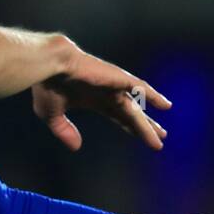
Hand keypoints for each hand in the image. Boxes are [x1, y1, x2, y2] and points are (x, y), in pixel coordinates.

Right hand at [31, 36, 170, 150]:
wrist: (49, 66)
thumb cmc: (47, 86)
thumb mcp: (52, 115)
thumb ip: (64, 130)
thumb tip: (76, 147)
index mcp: (93, 99)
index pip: (117, 116)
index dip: (129, 127)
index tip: (139, 136)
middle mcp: (107, 93)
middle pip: (131, 114)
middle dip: (144, 126)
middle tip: (160, 137)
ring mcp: (114, 86)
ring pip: (136, 109)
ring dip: (148, 122)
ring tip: (163, 134)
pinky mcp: (117, 79)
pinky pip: (140, 88)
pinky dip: (153, 96)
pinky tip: (165, 105)